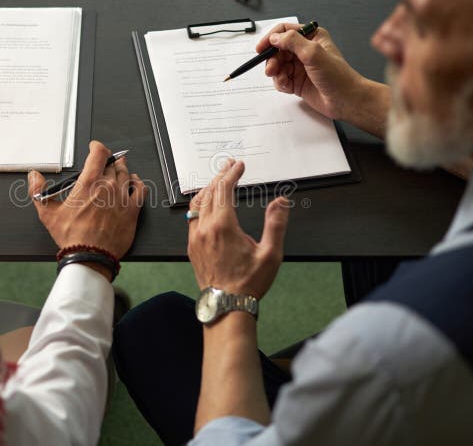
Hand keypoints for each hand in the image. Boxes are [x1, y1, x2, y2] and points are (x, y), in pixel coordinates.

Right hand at [29, 141, 147, 259]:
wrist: (90, 256)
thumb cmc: (72, 236)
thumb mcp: (48, 213)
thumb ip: (39, 191)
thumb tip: (34, 176)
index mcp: (89, 183)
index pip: (99, 154)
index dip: (97, 146)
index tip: (95, 147)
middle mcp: (108, 186)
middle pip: (112, 164)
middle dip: (107, 161)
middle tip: (103, 163)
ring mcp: (123, 197)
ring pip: (125, 173)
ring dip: (121, 168)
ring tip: (118, 168)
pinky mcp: (132, 209)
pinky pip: (140, 189)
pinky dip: (137, 182)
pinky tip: (134, 181)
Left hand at [187, 159, 289, 297]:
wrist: (226, 306)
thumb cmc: (249, 283)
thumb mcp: (271, 254)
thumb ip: (276, 224)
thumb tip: (280, 202)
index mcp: (223, 226)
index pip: (224, 189)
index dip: (231, 174)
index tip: (239, 165)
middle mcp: (205, 228)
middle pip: (210, 192)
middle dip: (220, 176)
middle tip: (229, 166)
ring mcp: (195, 237)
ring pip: (197, 203)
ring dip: (208, 189)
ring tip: (218, 181)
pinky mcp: (192, 247)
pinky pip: (192, 217)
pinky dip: (200, 204)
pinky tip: (206, 205)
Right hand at [256, 23, 365, 121]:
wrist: (346, 101)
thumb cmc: (338, 76)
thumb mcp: (313, 53)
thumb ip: (293, 42)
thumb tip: (275, 37)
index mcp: (312, 37)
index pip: (285, 31)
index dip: (271, 38)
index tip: (261, 48)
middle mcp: (305, 50)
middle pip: (278, 50)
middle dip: (272, 60)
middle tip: (271, 69)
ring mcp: (300, 66)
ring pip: (277, 65)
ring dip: (276, 73)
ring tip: (282, 80)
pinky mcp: (297, 81)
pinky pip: (281, 79)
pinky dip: (280, 83)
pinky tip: (288, 86)